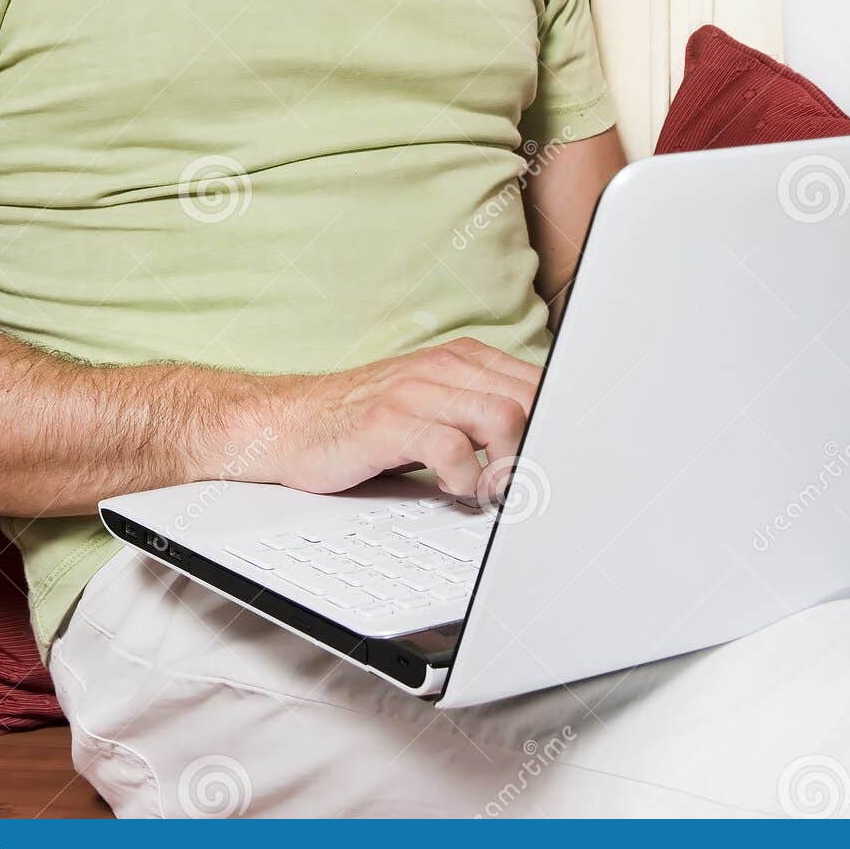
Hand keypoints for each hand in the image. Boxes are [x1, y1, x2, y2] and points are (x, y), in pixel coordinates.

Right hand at [250, 337, 541, 501]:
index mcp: (464, 359)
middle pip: (532, 400)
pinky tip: (451, 487)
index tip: (561, 464)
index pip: (540, 384)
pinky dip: (465, 478)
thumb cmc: (365, 422)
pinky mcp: (388, 422)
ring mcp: (415, 391)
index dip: (560, 427)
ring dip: (508, 465)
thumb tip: (543, 446)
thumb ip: (481, 415)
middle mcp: (444, 367)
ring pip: (503, 419)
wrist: (288, 423)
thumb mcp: (433, 406)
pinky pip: (453, 448)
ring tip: (489, 489)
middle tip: (522, 486)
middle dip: (539, 450)